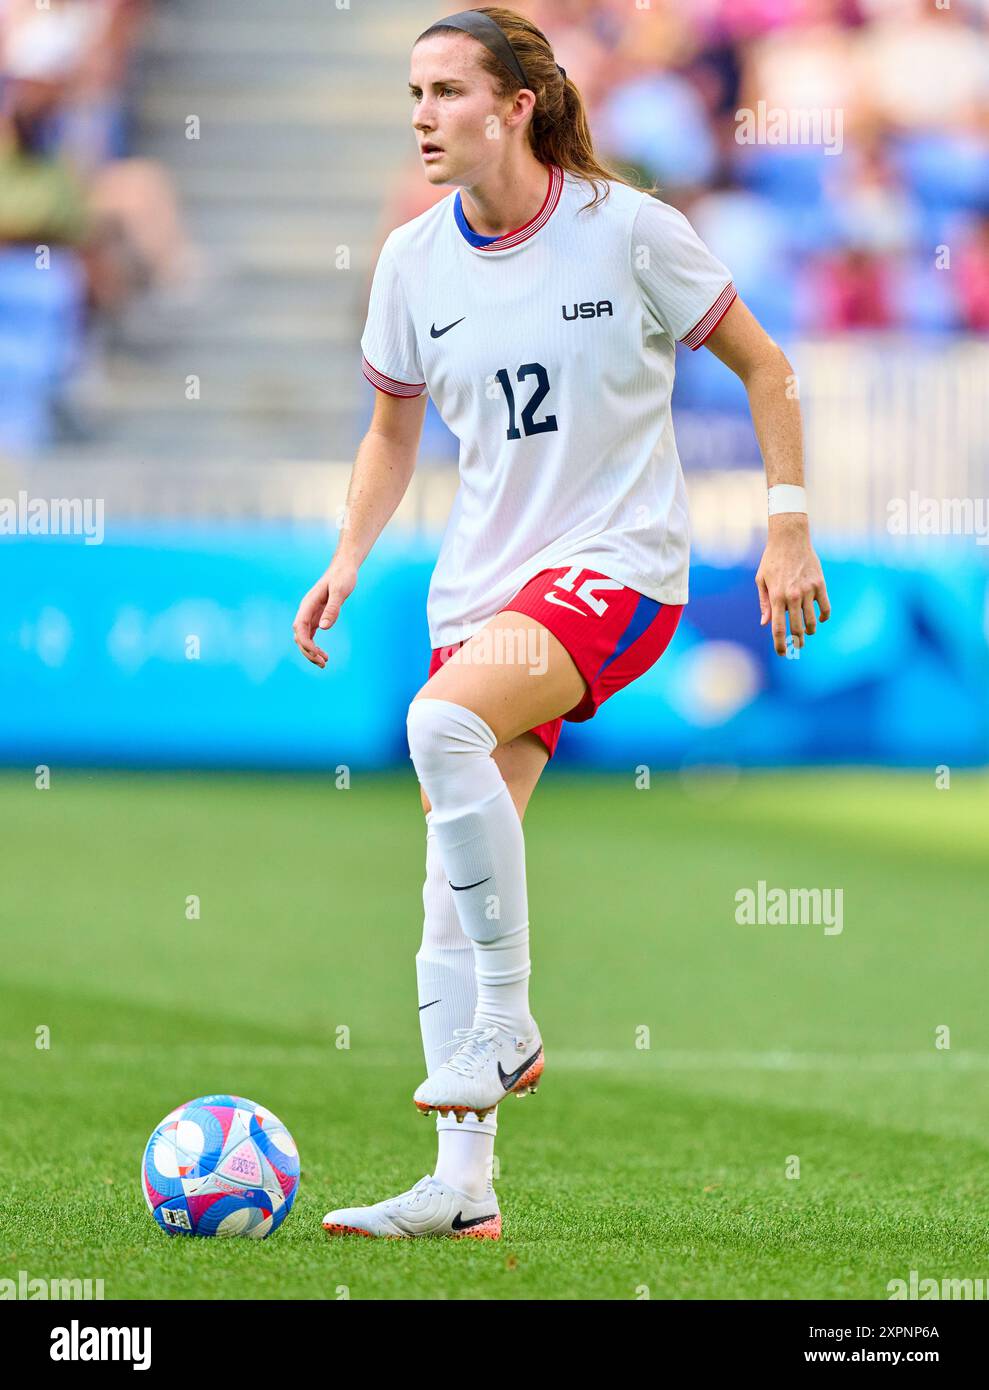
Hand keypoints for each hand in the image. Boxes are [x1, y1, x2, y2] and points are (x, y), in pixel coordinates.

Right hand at [292, 561, 356, 668]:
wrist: (343, 568)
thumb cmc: (342, 577)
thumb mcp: (340, 591)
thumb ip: (333, 608)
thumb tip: (324, 627)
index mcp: (308, 604)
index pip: (300, 627)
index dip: (305, 642)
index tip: (316, 653)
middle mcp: (306, 610)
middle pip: (300, 636)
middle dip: (308, 651)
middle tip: (323, 663)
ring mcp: (310, 614)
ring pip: (304, 637)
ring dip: (311, 652)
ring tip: (324, 663)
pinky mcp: (317, 616)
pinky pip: (311, 635)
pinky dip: (314, 646)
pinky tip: (322, 654)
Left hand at [755, 515, 830, 655]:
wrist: (790, 539)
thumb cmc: (772, 560)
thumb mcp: (761, 580)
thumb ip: (765, 604)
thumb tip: (765, 624)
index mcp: (777, 597)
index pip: (778, 628)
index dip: (780, 644)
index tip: (782, 653)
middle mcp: (793, 596)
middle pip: (797, 628)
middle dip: (796, 641)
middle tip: (797, 646)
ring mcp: (808, 591)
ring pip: (812, 621)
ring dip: (810, 631)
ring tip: (807, 633)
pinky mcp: (820, 584)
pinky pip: (825, 608)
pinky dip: (823, 617)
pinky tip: (819, 620)